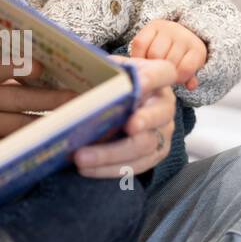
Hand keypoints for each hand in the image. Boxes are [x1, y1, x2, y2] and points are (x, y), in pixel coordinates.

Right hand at [0, 59, 76, 176]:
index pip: (0, 67)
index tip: (45, 69)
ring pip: (18, 127)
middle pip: (19, 100)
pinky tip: (44, 147)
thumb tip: (31, 75)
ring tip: (70, 124)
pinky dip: (25, 149)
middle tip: (78, 100)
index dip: (25, 67)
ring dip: (46, 126)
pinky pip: (5, 150)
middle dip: (52, 101)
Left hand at [73, 57, 177, 178]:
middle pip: (160, 114)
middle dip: (145, 120)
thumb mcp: (109, 72)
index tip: (138, 85)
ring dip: (111, 154)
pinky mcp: (153, 155)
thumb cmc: (114, 85)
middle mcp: (164, 105)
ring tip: (81, 157)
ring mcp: (162, 132)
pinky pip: (134, 166)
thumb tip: (76, 83)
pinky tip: (86, 169)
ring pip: (144, 146)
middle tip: (128, 126)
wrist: (122, 105)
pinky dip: (108, 169)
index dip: (153, 79)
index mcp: (157, 78)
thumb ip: (101, 74)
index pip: (164, 73)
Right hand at [129, 19, 206, 90]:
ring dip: (149, 64)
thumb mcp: (189, 68)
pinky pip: (140, 43)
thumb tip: (190, 86)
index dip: (176, 78)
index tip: (172, 79)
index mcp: (197, 49)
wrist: (177, 35)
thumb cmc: (182, 58)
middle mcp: (184, 36)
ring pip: (153, 54)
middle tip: (159, 73)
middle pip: (167, 62)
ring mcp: (168, 29)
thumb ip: (189, 78)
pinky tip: (143, 58)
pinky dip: (138, 54)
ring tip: (151, 67)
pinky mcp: (152, 25)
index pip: (185, 69)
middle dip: (161, 72)